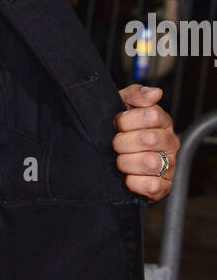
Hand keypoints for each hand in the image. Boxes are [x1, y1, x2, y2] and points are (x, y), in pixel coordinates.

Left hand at [112, 84, 179, 202]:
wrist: (110, 165)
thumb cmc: (118, 133)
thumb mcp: (120, 107)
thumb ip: (135, 95)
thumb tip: (156, 92)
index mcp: (162, 122)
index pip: (151, 115)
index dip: (126, 120)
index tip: (116, 125)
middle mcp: (170, 142)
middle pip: (148, 139)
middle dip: (122, 143)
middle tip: (115, 146)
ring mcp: (169, 165)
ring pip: (149, 162)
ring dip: (126, 163)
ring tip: (120, 162)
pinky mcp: (164, 187)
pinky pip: (152, 186)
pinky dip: (134, 183)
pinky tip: (127, 179)